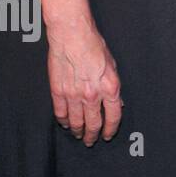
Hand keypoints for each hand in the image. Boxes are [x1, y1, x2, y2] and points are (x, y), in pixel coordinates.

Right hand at [46, 22, 122, 146]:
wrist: (72, 36)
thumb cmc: (94, 46)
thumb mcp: (113, 66)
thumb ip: (113, 86)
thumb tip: (117, 103)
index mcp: (110, 87)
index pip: (114, 116)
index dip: (111, 129)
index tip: (108, 134)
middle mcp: (93, 94)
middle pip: (94, 123)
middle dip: (93, 135)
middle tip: (92, 140)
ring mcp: (74, 95)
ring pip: (76, 122)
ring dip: (78, 131)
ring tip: (79, 135)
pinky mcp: (58, 92)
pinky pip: (61, 113)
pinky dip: (63, 121)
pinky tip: (65, 124)